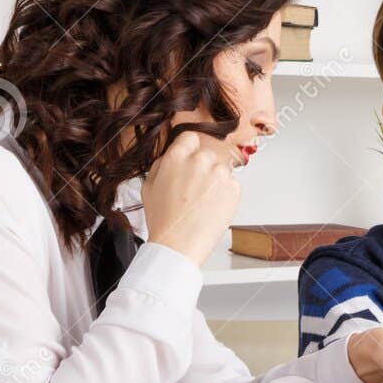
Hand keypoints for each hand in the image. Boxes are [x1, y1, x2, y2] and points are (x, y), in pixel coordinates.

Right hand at [141, 131, 240, 263]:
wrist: (178, 245)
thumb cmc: (163, 220)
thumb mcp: (149, 186)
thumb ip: (162, 164)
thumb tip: (173, 155)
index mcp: (177, 156)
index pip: (190, 137)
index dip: (189, 150)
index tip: (189, 161)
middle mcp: (200, 160)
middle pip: (207, 154)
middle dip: (202, 167)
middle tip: (194, 189)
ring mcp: (219, 173)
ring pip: (221, 168)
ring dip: (215, 180)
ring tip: (202, 201)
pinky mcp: (234, 188)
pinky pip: (231, 184)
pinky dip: (225, 193)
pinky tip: (211, 207)